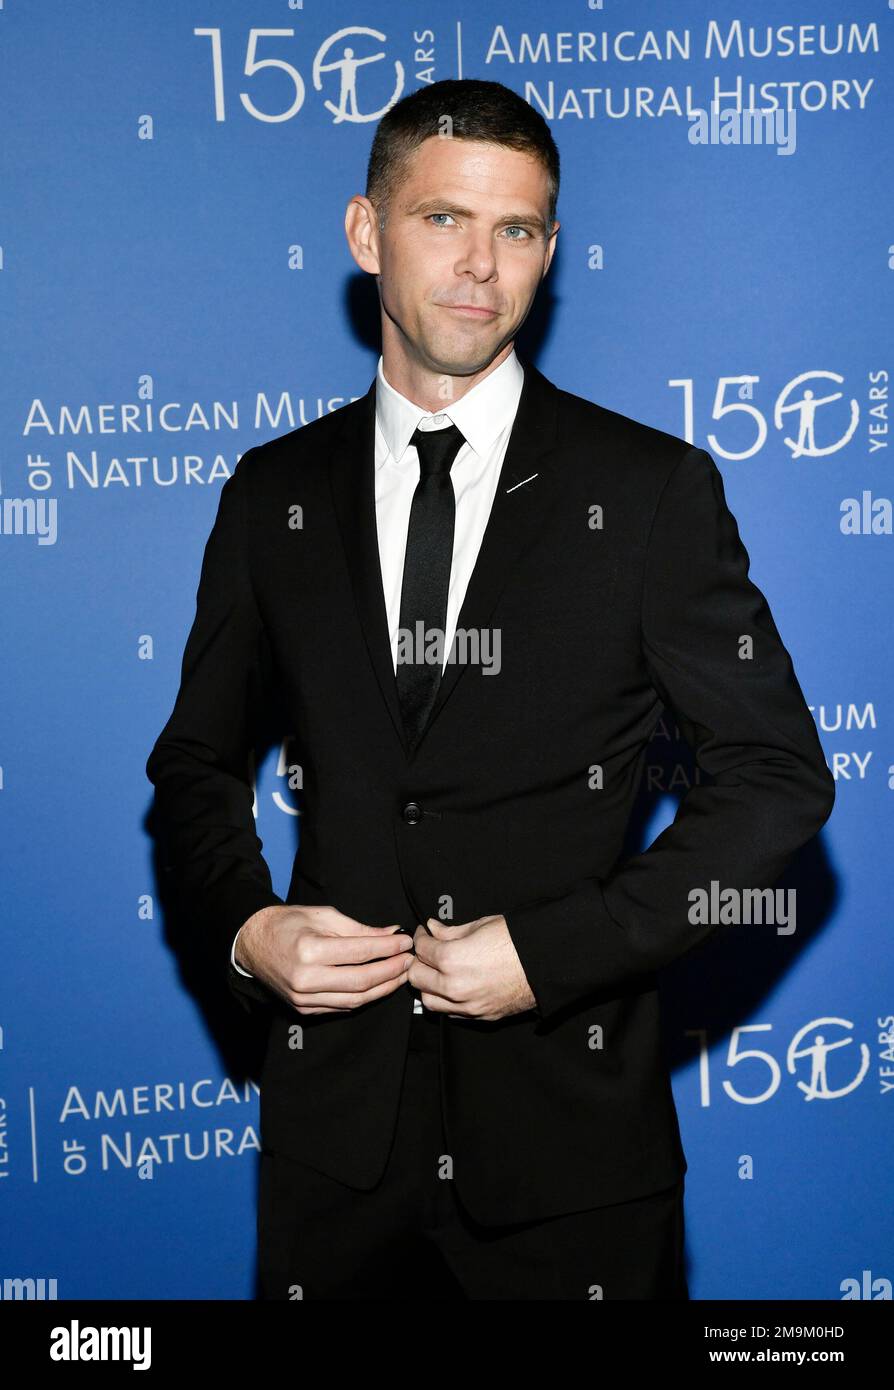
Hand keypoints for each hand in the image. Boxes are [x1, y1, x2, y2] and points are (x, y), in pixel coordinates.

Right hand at [235, 905, 413, 1013]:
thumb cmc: (288, 923)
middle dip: (391, 971)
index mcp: (310, 950)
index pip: (360, 952)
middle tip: (409, 960)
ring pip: (355, 1000)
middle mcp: (306, 978)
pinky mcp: (304, 1009)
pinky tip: (378, 986)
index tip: (406, 942)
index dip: (388, 948)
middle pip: (361, 981)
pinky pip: (341, 1007)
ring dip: (383, 988)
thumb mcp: (323, 915)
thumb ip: (359, 929)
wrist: (253, 943)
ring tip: (400, 974)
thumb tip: (391, 934)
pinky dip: (363, 998)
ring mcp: (303, 998)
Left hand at [408, 914, 536, 1020]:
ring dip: (429, 986)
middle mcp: (454, 986)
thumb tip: (434, 929)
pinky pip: (451, 1013)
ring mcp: (468, 1005)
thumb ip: (450, 931)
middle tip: (429, 951)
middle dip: (420, 962)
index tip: (425, 933)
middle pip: (417, 977)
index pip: (421, 949)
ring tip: (438, 971)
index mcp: (451, 959)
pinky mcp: (481, 1015)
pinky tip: (454, 987)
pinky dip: (447, 1001)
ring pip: (429, 1001)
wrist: (546, 962)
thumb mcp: (480, 926)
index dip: (421, 937)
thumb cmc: (518, 941)